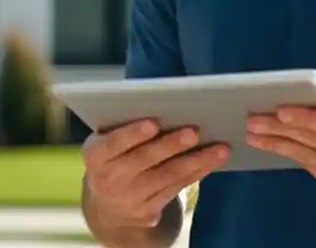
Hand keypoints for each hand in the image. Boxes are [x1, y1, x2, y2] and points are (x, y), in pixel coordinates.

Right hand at [82, 119, 230, 227]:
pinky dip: (198, 171)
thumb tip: (168, 103)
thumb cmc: (116, 156)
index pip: (112, 144)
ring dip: (196, 160)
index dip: (132, 134)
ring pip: (168, 175)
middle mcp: (108, 179)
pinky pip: (177, 187)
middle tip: (194, 131)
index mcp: (95, 155)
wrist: (109, 206)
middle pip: (144, 159)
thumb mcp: (110, 142)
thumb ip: (127, 125)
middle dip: (171, 145)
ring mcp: (129, 198)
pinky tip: (215, 159)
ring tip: (220, 147)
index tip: (153, 123)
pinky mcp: (149, 211)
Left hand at [246, 90, 315, 202]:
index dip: (307, 118)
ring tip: (255, 136)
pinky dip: (296, 156)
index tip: (281, 111)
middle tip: (254, 121)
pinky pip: (315, 170)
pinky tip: (278, 146)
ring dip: (279, 146)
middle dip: (281, 130)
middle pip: (315, 141)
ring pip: (309, 158)